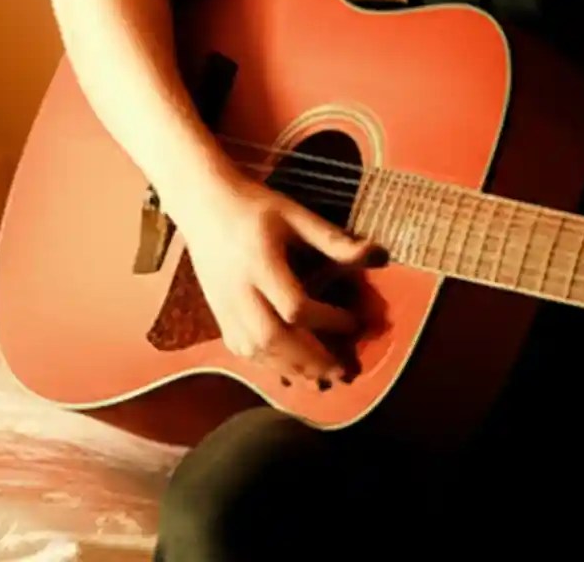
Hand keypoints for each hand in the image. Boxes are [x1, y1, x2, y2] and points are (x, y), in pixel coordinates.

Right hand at [169, 169, 385, 387]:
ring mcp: (223, 305)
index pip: (293, 306)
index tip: (355, 322)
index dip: (327, 320)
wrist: (202, 204)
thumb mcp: (297, 215)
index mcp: (259, 262)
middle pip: (272, 338)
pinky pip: (242, 349)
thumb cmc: (256, 207)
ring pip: (255, 349)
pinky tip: (291, 369)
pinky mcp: (217, 313)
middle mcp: (237, 289)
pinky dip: (268, 364)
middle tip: (342, 371)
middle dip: (309, 360)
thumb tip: (381, 256)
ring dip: (290, 369)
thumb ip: (334, 240)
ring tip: (322, 379)